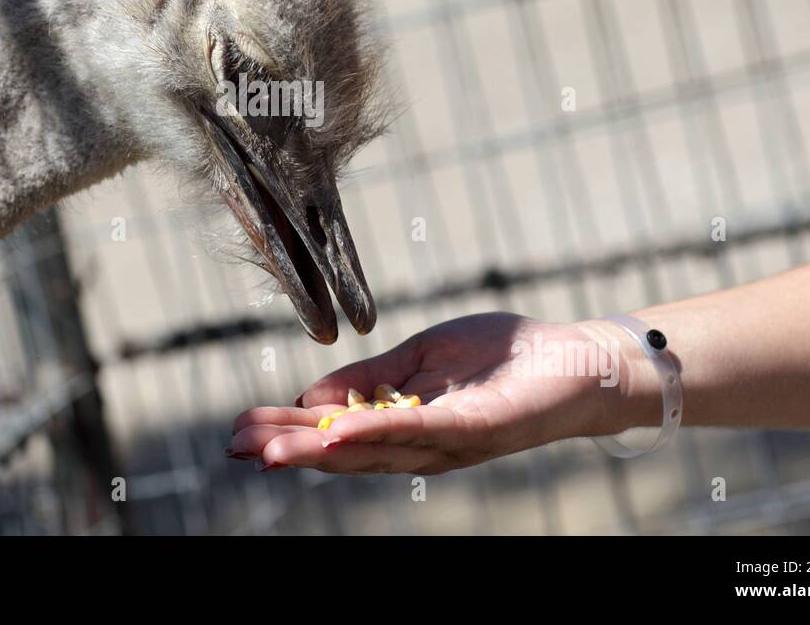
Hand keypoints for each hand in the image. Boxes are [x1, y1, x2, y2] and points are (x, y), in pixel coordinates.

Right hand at [229, 312, 651, 474]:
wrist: (573, 357)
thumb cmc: (499, 358)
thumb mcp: (418, 359)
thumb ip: (368, 378)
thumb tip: (310, 399)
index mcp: (402, 424)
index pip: (334, 431)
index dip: (287, 432)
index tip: (239, 431)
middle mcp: (419, 444)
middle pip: (343, 451)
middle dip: (288, 449)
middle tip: (236, 447)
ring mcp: (447, 441)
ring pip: (372, 449)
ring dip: (316, 451)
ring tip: (268, 449)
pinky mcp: (476, 429)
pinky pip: (419, 432)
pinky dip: (374, 431)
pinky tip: (336, 430)